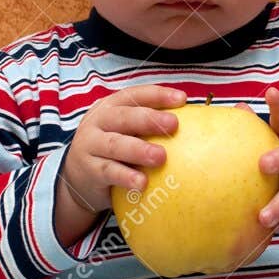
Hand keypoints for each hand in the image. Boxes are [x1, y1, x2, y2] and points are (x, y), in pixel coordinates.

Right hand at [58, 83, 186, 216]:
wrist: (80, 178)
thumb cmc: (116, 149)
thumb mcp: (127, 130)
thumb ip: (151, 124)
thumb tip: (198, 122)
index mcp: (112, 106)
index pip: (135, 95)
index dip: (157, 95)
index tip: (182, 99)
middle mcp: (99, 122)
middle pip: (124, 117)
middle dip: (150, 119)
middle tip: (173, 125)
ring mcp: (90, 145)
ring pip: (115, 145)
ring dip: (139, 150)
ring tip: (161, 156)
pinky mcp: (89, 170)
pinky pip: (108, 172)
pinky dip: (126, 176)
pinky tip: (143, 183)